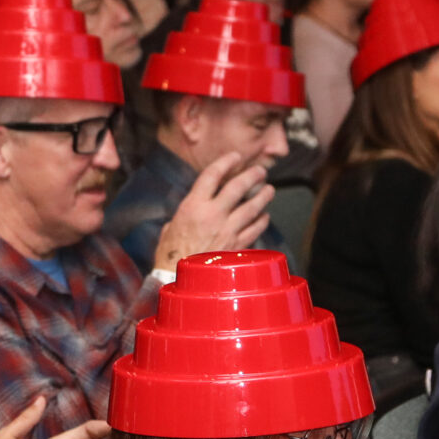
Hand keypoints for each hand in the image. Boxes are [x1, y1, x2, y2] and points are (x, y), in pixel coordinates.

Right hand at [152, 151, 274, 274]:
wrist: (176, 281)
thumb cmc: (169, 256)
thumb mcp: (169, 229)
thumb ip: (184, 217)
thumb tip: (190, 213)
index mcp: (193, 206)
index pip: (212, 175)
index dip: (226, 162)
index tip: (235, 156)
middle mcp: (212, 215)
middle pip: (237, 187)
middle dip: (252, 175)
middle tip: (260, 171)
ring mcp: (227, 231)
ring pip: (252, 208)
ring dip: (263, 197)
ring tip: (269, 190)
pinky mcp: (236, 247)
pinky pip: (254, 230)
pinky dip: (261, 221)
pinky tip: (264, 217)